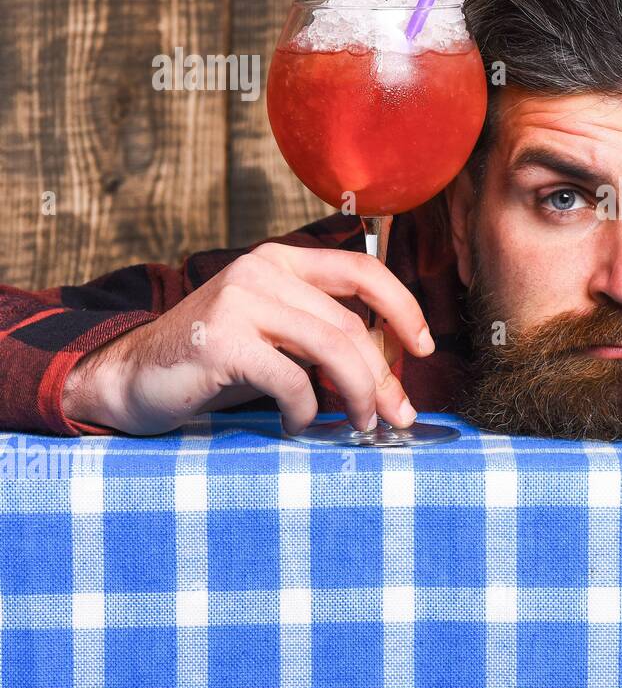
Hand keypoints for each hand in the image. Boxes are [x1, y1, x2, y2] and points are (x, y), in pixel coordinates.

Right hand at [62, 243, 434, 435]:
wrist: (130, 380)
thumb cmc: (215, 363)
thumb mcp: (276, 336)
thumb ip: (323, 338)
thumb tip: (392, 377)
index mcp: (281, 260)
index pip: (362, 271)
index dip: (403, 308)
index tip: (425, 347)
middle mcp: (262, 270)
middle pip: (352, 324)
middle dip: (385, 377)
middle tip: (398, 417)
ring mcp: (240, 302)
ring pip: (333, 348)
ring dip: (359, 395)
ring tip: (362, 426)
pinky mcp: (223, 341)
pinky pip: (292, 379)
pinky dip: (306, 410)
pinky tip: (298, 426)